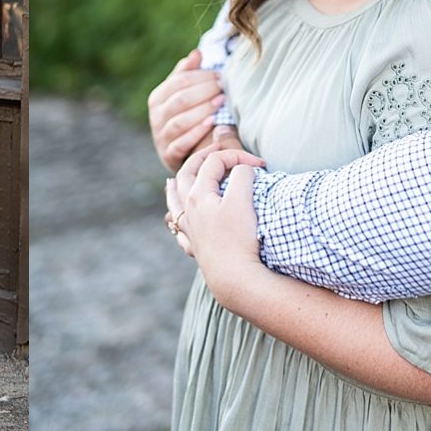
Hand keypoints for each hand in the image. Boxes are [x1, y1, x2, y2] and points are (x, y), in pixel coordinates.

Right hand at [148, 50, 225, 172]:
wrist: (181, 157)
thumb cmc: (185, 119)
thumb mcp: (183, 96)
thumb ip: (187, 75)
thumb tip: (197, 53)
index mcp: (157, 98)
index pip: (179, 81)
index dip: (201, 77)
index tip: (220, 76)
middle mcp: (156, 117)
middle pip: (180, 99)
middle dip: (204, 91)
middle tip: (224, 88)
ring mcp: (161, 137)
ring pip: (180, 121)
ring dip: (203, 110)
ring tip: (221, 102)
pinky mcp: (168, 155)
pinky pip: (181, 143)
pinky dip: (197, 133)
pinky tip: (213, 123)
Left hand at [168, 152, 263, 293]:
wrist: (234, 278)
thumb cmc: (238, 238)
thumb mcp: (242, 200)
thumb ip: (241, 176)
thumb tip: (242, 169)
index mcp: (198, 194)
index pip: (214, 162)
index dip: (238, 156)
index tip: (261, 165)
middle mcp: (188, 210)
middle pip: (186, 176)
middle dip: (199, 159)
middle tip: (213, 151)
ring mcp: (190, 230)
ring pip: (174, 205)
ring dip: (174, 190)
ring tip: (170, 182)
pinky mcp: (197, 249)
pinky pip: (179, 232)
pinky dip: (176, 222)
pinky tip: (176, 222)